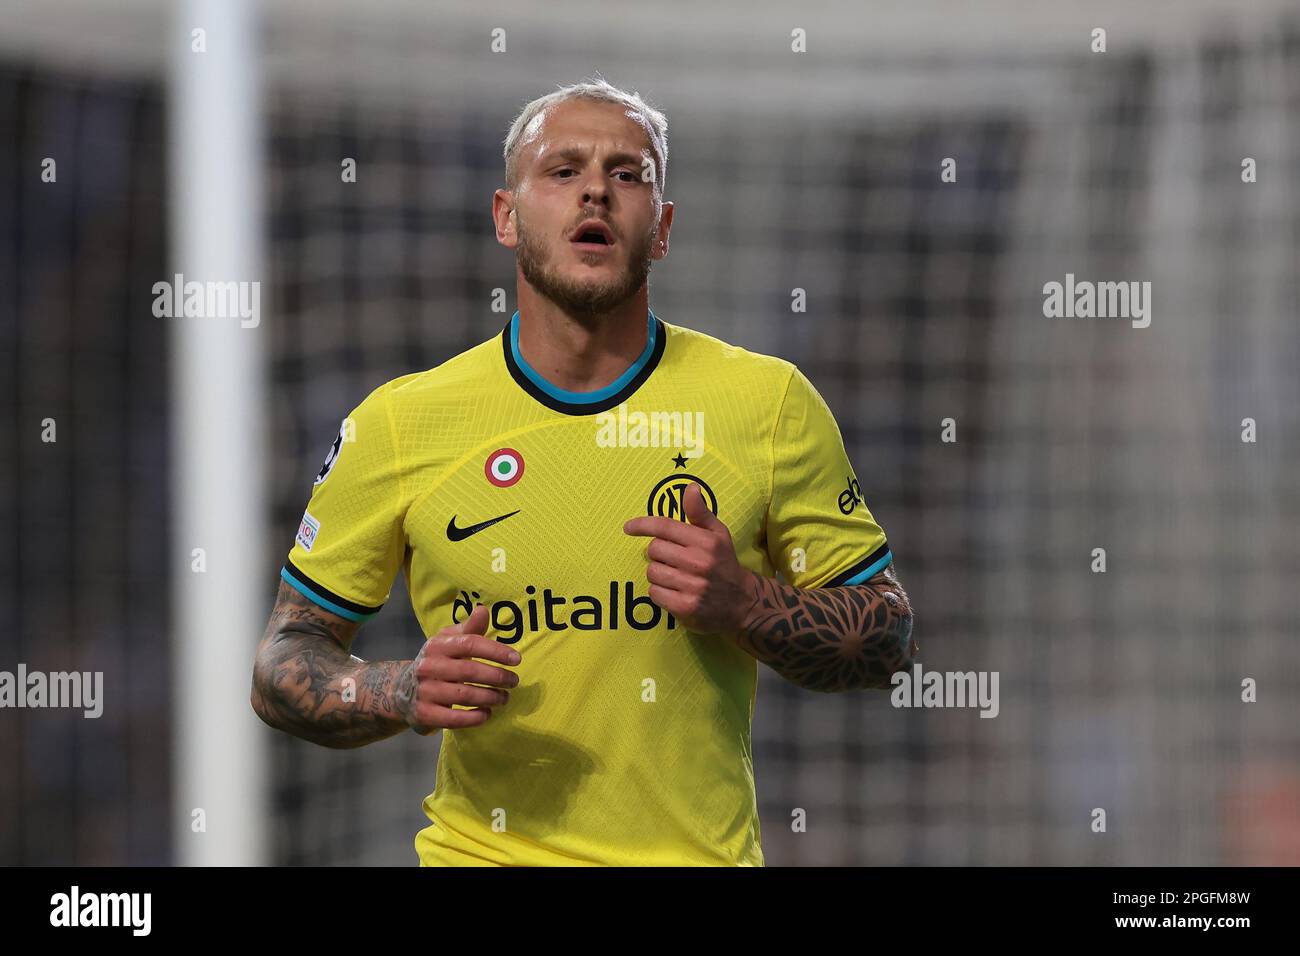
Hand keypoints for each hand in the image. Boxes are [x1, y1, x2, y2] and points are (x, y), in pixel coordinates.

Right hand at [396, 604, 520, 733]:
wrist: (401, 690)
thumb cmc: (436, 662)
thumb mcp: (448, 641)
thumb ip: (468, 629)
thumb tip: (483, 610)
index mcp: (437, 645)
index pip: (470, 643)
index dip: (496, 651)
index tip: (516, 659)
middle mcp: (428, 667)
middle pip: (470, 670)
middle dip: (497, 677)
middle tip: (514, 681)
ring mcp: (425, 691)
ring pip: (465, 695)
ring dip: (490, 698)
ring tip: (504, 698)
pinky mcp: (424, 714)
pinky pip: (454, 719)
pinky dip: (474, 718)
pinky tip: (486, 714)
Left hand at [623, 481, 760, 634]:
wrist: (742, 602)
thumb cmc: (724, 562)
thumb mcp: (718, 533)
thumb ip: (700, 512)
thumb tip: (690, 487)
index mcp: (706, 541)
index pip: (665, 527)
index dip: (643, 525)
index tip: (628, 527)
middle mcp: (700, 562)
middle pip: (654, 549)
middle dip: (658, 553)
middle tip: (672, 558)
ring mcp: (693, 586)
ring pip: (652, 572)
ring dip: (658, 573)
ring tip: (674, 575)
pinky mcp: (686, 607)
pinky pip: (654, 593)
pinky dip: (659, 592)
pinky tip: (674, 591)